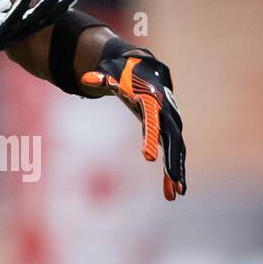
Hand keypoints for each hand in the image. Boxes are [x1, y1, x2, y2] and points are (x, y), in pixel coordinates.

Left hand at [0, 0, 95, 79]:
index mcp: (18, 26)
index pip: (48, 12)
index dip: (66, 0)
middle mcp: (18, 33)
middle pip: (50, 16)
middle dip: (68, 0)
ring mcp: (9, 35)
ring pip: (36, 19)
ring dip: (50, 2)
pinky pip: (11, 20)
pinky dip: (20, 7)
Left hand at [82, 48, 186, 200]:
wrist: (144, 68)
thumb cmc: (122, 72)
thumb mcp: (110, 73)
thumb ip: (100, 78)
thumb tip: (85, 79)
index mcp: (151, 100)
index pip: (152, 121)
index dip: (150, 139)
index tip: (148, 159)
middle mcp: (166, 112)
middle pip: (173, 141)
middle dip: (174, 163)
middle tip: (175, 186)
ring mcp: (170, 122)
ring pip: (177, 150)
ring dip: (176, 172)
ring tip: (174, 195)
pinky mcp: (168, 130)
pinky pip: (173, 152)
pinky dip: (172, 169)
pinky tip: (171, 189)